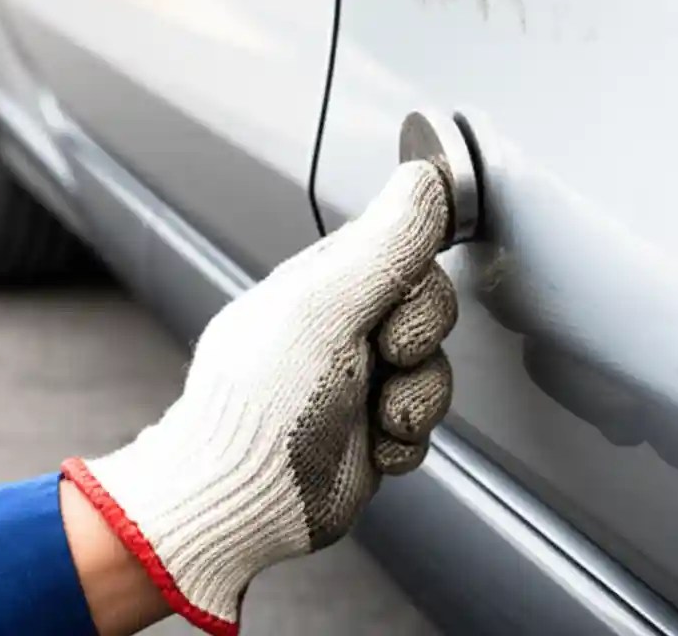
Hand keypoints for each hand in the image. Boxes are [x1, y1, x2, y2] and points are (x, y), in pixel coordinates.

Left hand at [61, 162, 457, 634]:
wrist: (242, 502)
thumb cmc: (259, 404)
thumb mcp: (325, 309)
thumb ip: (384, 246)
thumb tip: (423, 177)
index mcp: (323, 285)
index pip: (404, 252)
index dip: (419, 287)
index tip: (397, 318)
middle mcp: (341, 328)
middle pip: (429, 311)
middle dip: (421, 345)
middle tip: (387, 363)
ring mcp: (358, 382)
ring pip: (435, 370)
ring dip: (417, 400)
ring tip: (378, 419)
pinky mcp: (372, 432)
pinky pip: (424, 424)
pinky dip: (407, 442)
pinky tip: (373, 448)